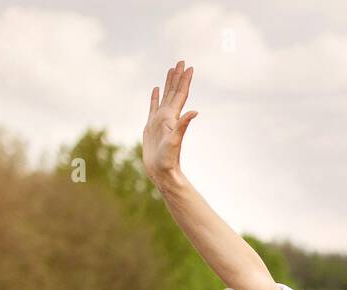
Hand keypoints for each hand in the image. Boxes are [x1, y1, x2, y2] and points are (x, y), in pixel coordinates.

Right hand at [143, 59, 198, 187]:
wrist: (161, 172)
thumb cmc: (168, 159)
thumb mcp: (175, 141)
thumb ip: (183, 126)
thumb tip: (194, 112)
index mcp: (173, 117)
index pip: (180, 95)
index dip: (184, 81)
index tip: (189, 66)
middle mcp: (168, 116)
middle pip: (174, 92)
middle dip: (177, 77)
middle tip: (181, 61)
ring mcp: (160, 120)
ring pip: (165, 97)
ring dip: (168, 83)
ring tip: (170, 70)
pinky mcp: (151, 126)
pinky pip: (153, 106)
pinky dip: (155, 97)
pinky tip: (156, 89)